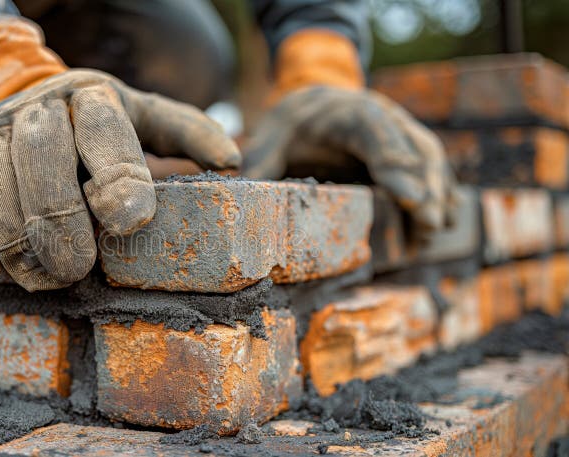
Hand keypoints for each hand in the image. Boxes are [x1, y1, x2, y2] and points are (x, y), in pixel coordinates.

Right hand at [0, 69, 240, 290]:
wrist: (19, 101)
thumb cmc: (95, 125)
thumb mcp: (144, 117)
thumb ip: (186, 134)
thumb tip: (233, 162)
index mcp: (93, 97)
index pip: (104, 132)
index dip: (118, 177)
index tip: (128, 222)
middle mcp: (38, 107)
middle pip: (42, 157)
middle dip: (59, 220)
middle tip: (77, 270)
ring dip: (18, 241)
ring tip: (44, 280)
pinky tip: (0, 271)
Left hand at [243, 86, 458, 238]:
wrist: (313, 105)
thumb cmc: (289, 128)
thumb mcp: (268, 143)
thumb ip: (259, 171)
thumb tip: (238, 203)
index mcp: (345, 112)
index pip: (375, 131)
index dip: (394, 163)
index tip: (408, 198)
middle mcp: (383, 116)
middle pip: (414, 147)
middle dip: (424, 187)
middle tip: (426, 226)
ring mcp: (401, 131)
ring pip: (430, 158)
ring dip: (436, 195)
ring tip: (429, 235)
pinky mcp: (410, 150)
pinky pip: (432, 169)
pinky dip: (438, 195)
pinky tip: (437, 225)